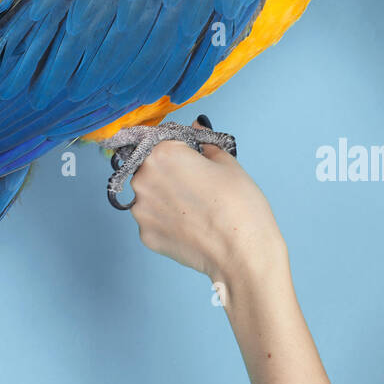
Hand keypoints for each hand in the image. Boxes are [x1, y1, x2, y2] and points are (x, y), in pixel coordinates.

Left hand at [126, 116, 285, 284]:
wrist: (243, 254)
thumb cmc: (241, 206)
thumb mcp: (229, 164)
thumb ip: (206, 143)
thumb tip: (198, 130)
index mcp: (162, 154)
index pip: (163, 140)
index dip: (180, 148)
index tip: (193, 158)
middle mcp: (143, 179)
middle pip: (151, 168)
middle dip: (170, 173)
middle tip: (199, 187)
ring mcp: (141, 210)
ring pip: (150, 196)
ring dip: (167, 198)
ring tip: (196, 210)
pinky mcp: (145, 236)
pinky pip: (154, 221)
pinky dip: (168, 221)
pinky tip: (191, 227)